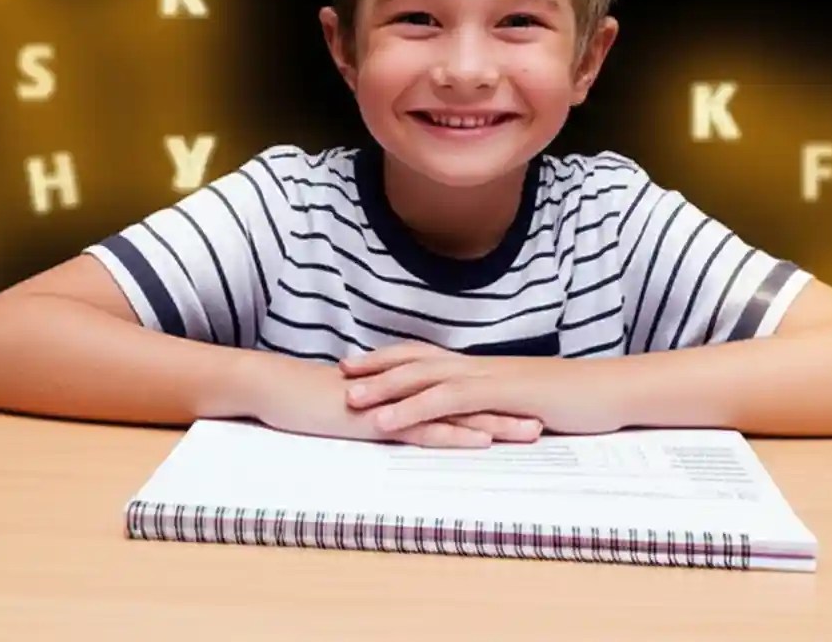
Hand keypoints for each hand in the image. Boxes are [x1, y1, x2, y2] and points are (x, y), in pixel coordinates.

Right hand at [246, 350, 540, 447]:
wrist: (276, 389)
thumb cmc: (315, 401)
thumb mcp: (363, 409)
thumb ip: (391, 413)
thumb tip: (411, 424)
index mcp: (410, 388)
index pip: (465, 394)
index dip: (501, 399)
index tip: (537, 406)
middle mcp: (410, 391)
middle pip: (471, 399)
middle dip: (513, 408)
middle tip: (554, 416)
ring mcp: (395, 403)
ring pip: (455, 413)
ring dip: (495, 423)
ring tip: (532, 432)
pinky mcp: (377, 419)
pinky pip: (420, 429)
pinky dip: (452, 435)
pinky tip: (478, 442)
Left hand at [340, 341, 620, 434]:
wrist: (610, 391)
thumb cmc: (577, 399)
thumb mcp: (529, 401)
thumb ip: (501, 404)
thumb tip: (483, 414)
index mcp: (485, 366)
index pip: (430, 356)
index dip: (394, 358)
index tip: (363, 363)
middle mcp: (479, 366)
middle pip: (417, 359)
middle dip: (376, 365)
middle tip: (340, 371)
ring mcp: (487, 378)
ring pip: (423, 378)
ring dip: (384, 388)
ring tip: (350, 400)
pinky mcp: (497, 395)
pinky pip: (445, 401)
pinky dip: (411, 409)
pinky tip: (387, 421)